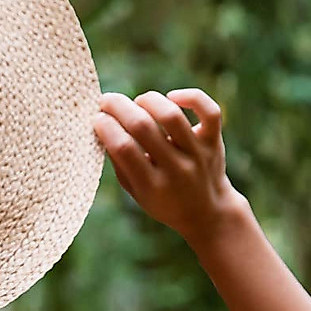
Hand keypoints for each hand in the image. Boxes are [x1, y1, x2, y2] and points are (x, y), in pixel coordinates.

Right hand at [93, 88, 243, 241]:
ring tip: (138, 103)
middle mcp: (177, 170)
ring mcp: (198, 155)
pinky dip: (191, 97)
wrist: (208, 214)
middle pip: (143, 126)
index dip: (105, 126)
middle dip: (118, 106)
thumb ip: (118, 160)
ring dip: (147, 100)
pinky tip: (172, 97)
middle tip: (106, 100)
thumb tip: (100, 122)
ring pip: (172, 115)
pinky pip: (209, 112)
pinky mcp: (214, 141)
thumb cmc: (161, 199)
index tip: (96, 118)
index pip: (124, 148)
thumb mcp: (134, 190)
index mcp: (151, 186)